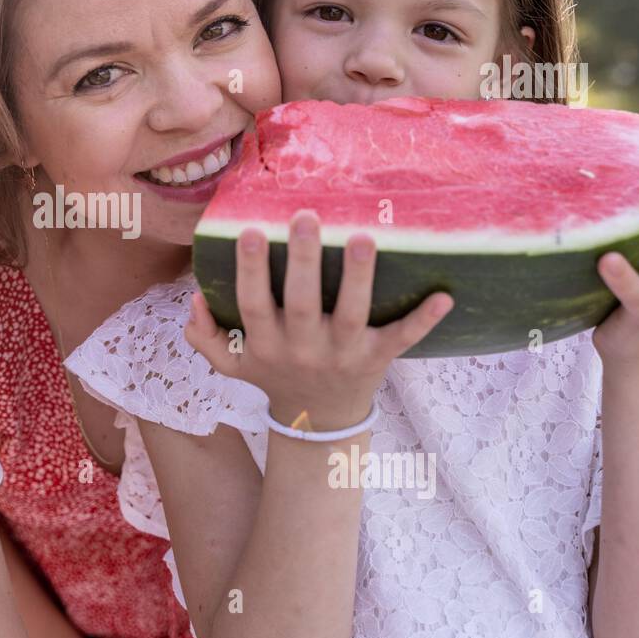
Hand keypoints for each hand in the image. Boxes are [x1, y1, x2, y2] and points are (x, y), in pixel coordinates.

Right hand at [186, 210, 452, 430]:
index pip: (253, 304)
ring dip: (358, 278)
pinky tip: (444, 296)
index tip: (252, 231)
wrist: (317, 421)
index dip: (250, 271)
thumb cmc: (273, 374)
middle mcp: (303, 350)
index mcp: (265, 344)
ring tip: (362, 236)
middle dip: (303, 260)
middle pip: (301, 304)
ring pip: (349, 316)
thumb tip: (194, 299)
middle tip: (306, 216)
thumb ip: (205, 336)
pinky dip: (423, 321)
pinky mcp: (377, 359)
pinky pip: (401, 340)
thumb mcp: (231, 365)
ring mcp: (343, 355)